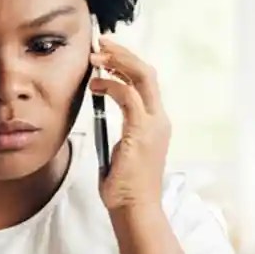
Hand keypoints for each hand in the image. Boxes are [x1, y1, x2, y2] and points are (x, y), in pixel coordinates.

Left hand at [89, 36, 170, 212]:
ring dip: (116, 62)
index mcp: (156, 124)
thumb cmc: (124, 188)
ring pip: (142, 77)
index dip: (127, 63)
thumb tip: (100, 115)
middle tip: (100, 43)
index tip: (106, 55)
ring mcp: (154, 125)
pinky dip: (111, 85)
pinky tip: (95, 85)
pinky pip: (129, 97)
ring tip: (95, 58)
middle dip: (123, 53)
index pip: (146, 83)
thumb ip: (116, 132)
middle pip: (147, 72)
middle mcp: (160, 120)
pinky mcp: (143, 133)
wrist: (135, 210)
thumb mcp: (119, 152)